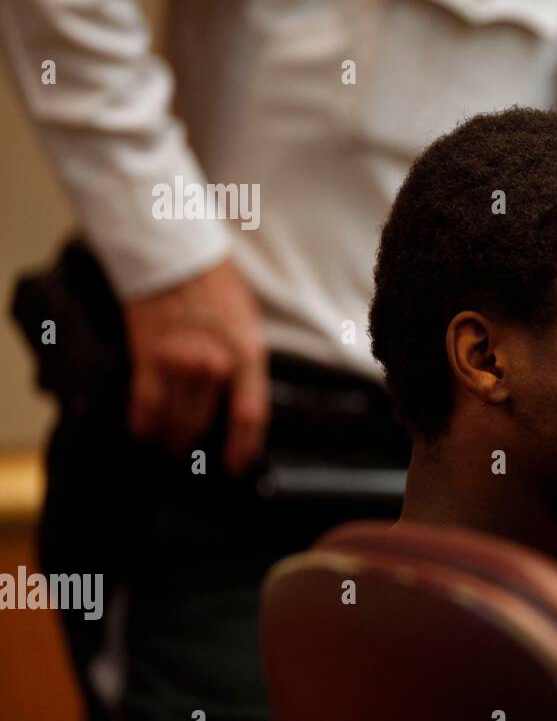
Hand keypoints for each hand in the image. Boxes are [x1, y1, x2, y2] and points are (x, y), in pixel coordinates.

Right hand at [123, 259, 268, 474]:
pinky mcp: (148, 353)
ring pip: (174, 416)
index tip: (235, 465)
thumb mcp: (247, 322)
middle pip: (204, 421)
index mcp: (248, 355)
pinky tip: (142, 430)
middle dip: (195, 442)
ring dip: (169, 435)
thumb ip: (244, 360)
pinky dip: (143, 419)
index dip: (243, 446)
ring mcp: (181, 360)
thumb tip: (237, 393)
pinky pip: (145, 400)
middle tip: (189, 453)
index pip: (250, 414)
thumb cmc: (216, 286)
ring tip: (166, 443)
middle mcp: (216, 364)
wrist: (177, 255)